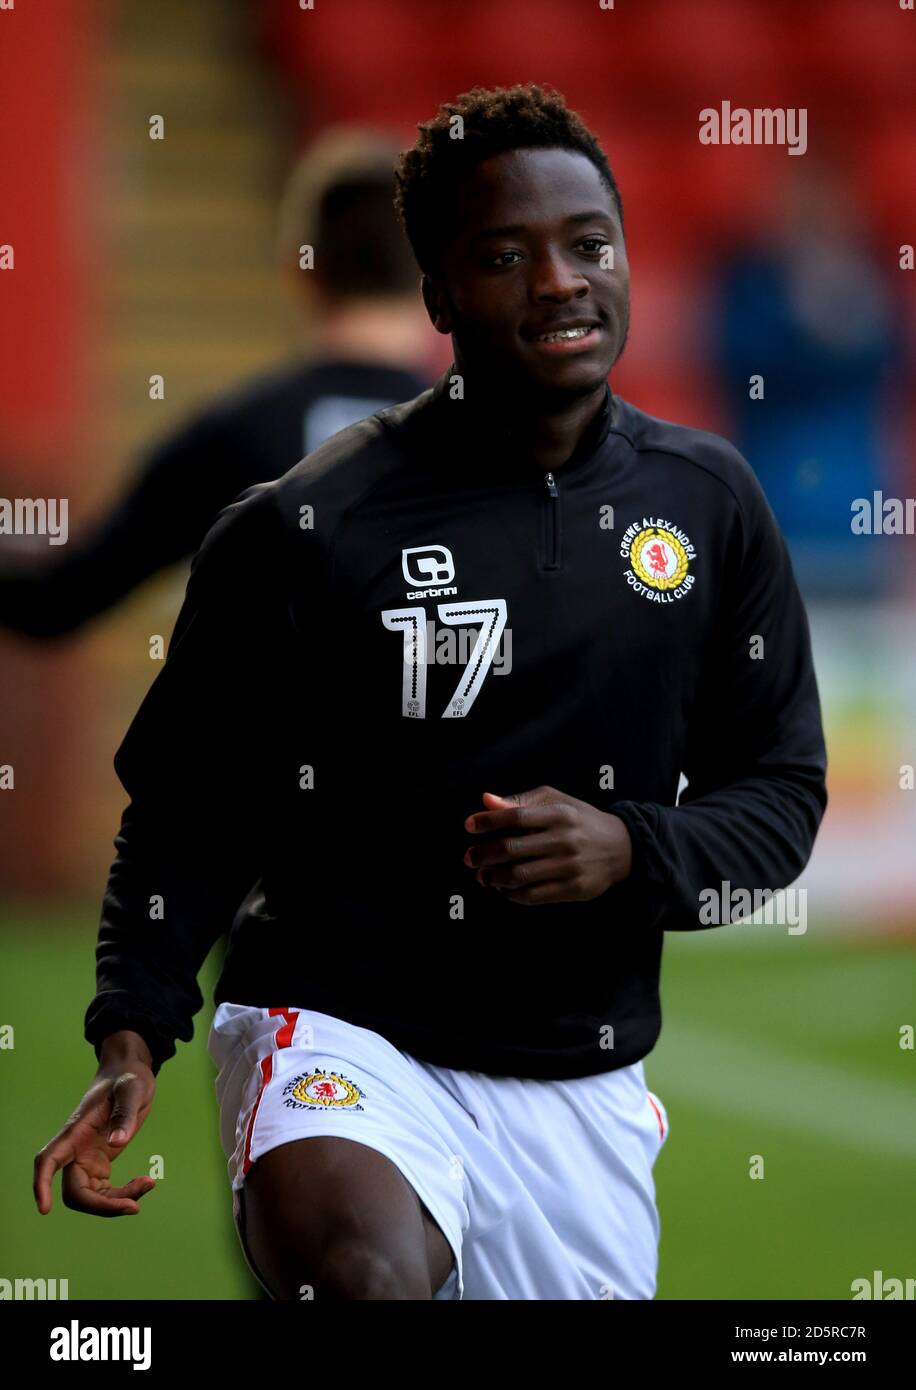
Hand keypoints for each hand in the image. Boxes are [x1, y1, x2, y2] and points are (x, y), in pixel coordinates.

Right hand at [33, 1034, 157, 1216]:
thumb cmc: (127, 1078)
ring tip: (148, 1184)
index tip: (45, 1209)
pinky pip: (105, 1192)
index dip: (42, 1185)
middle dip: (101, 1205)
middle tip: (134, 1206)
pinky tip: (145, 1182)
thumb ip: (123, 1113)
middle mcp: (76, 1150)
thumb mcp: (131, 1089)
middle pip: (74, 1191)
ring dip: (116, 1202)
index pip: (48, 1160)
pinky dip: (123, 1195)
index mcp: (76, 1131)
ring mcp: (87, 1159)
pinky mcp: (101, 1164)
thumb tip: (117, 1143)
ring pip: (91, 1197)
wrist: (130, 1074)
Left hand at [463, 785, 632, 904]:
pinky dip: (512, 894)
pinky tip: (504, 889)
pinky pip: (533, 895)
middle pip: (512, 848)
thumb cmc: (580, 821)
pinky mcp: (573, 888)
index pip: (515, 816)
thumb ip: (521, 802)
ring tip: (483, 876)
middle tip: (470, 858)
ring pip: (519, 875)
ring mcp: (569, 866)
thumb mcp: (556, 802)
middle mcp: (564, 839)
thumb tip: (486, 801)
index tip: (469, 826)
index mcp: (559, 814)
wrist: (621, 847)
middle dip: (484, 854)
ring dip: (494, 878)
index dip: (488, 821)